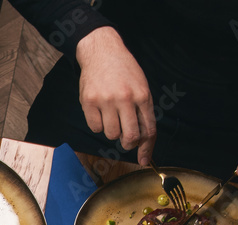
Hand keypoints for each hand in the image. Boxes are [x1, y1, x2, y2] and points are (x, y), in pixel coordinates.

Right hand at [76, 27, 156, 164]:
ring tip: (111, 114)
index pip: (148, 129)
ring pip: (111, 134)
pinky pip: (95, 127)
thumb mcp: (140, 86)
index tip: (145, 160)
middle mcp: (125, 98)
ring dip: (112, 130)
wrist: (101, 51)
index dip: (147, 148)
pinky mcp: (89, 102)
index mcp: (142, 95)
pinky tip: (99, 110)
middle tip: (125, 139)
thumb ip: (142, 111)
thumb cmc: (123, 71)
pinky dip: (98, 124)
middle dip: (128, 143)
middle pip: (130, 136)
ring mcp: (106, 100)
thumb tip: (142, 139)